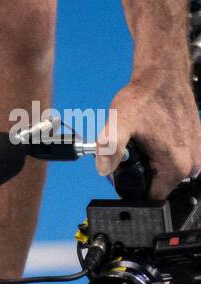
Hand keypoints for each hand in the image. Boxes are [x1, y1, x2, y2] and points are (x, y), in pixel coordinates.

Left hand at [96, 73, 200, 199]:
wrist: (162, 73)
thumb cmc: (145, 95)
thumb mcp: (120, 121)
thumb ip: (109, 147)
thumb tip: (103, 168)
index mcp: (177, 166)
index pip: (151, 198)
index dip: (134, 189)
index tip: (128, 171)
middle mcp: (192, 163)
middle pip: (159, 186)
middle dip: (144, 173)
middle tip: (136, 149)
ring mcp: (197, 153)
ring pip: (166, 173)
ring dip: (154, 162)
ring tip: (147, 141)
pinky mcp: (196, 144)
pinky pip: (175, 159)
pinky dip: (163, 153)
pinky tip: (156, 137)